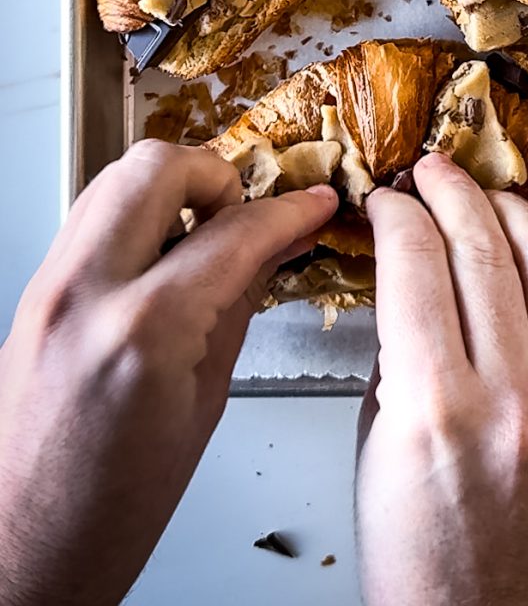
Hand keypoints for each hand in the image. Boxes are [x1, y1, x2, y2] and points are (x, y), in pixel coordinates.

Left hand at [0, 138, 337, 605]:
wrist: (29, 547)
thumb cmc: (113, 506)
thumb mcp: (206, 402)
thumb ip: (240, 304)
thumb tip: (275, 247)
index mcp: (142, 332)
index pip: (233, 232)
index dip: (287, 211)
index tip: (311, 203)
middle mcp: (84, 294)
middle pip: (158, 166)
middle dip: (216, 175)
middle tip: (247, 212)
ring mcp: (48, 288)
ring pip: (116, 177)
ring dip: (171, 188)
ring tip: (207, 232)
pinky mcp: (32, 292)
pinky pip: (91, 217)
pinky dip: (137, 216)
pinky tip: (166, 256)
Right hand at [356, 152, 527, 605]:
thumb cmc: (420, 560)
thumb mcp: (374, 448)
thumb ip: (394, 356)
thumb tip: (407, 280)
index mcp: (435, 409)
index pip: (415, 265)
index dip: (398, 216)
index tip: (387, 202)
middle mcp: (507, 399)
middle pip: (481, 249)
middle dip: (450, 194)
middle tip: (432, 173)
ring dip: (507, 210)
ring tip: (482, 189)